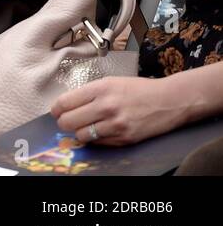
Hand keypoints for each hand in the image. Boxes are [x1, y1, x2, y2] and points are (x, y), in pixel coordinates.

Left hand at [52, 76, 185, 146]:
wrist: (169, 101)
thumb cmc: (138, 89)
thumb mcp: (110, 82)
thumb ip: (88, 93)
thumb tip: (66, 105)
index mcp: (100, 89)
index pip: (64, 102)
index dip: (56, 109)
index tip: (56, 111)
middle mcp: (106, 106)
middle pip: (67, 121)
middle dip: (63, 122)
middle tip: (67, 120)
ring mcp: (115, 124)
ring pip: (81, 135)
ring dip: (79, 132)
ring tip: (84, 126)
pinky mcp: (124, 138)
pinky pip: (98, 143)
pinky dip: (95, 139)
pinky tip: (100, 131)